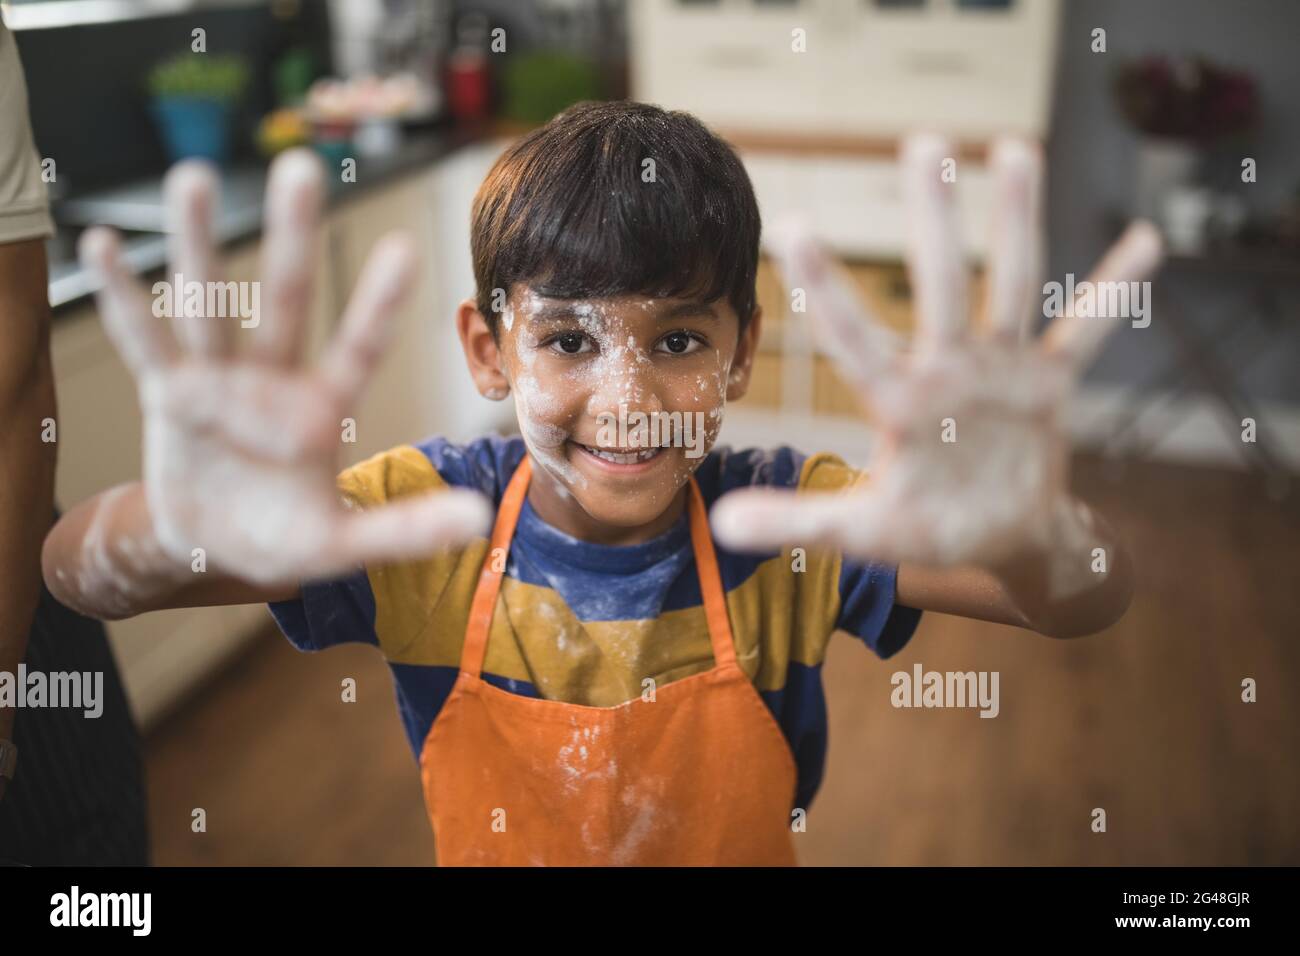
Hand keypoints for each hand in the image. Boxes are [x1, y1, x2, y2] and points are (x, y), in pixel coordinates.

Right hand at [80, 150, 489, 584]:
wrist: (215, 548)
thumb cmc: (287, 538)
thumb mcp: (344, 544)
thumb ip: (403, 529)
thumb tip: (478, 520)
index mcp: (322, 410)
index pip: (357, 348)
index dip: (377, 304)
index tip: (405, 249)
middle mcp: (273, 382)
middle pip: (284, 300)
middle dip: (291, 238)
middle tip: (301, 166)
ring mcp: (219, 382)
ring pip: (210, 305)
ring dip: (199, 245)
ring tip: (194, 178)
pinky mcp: (169, 395)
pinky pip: (144, 341)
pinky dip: (123, 300)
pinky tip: (103, 246)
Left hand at [712, 134, 1162, 569]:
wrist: (999, 539)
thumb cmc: (927, 530)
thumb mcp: (865, 533)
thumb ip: (800, 523)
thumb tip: (720, 524)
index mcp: (902, 402)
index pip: (856, 338)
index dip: (828, 288)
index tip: (793, 227)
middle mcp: (949, 369)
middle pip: (941, 282)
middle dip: (934, 217)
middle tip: (923, 141)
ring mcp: (1001, 370)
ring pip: (1012, 284)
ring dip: (1018, 220)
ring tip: (1014, 148)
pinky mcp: (1049, 383)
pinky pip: (1087, 331)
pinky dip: (1116, 292)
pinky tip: (1146, 239)